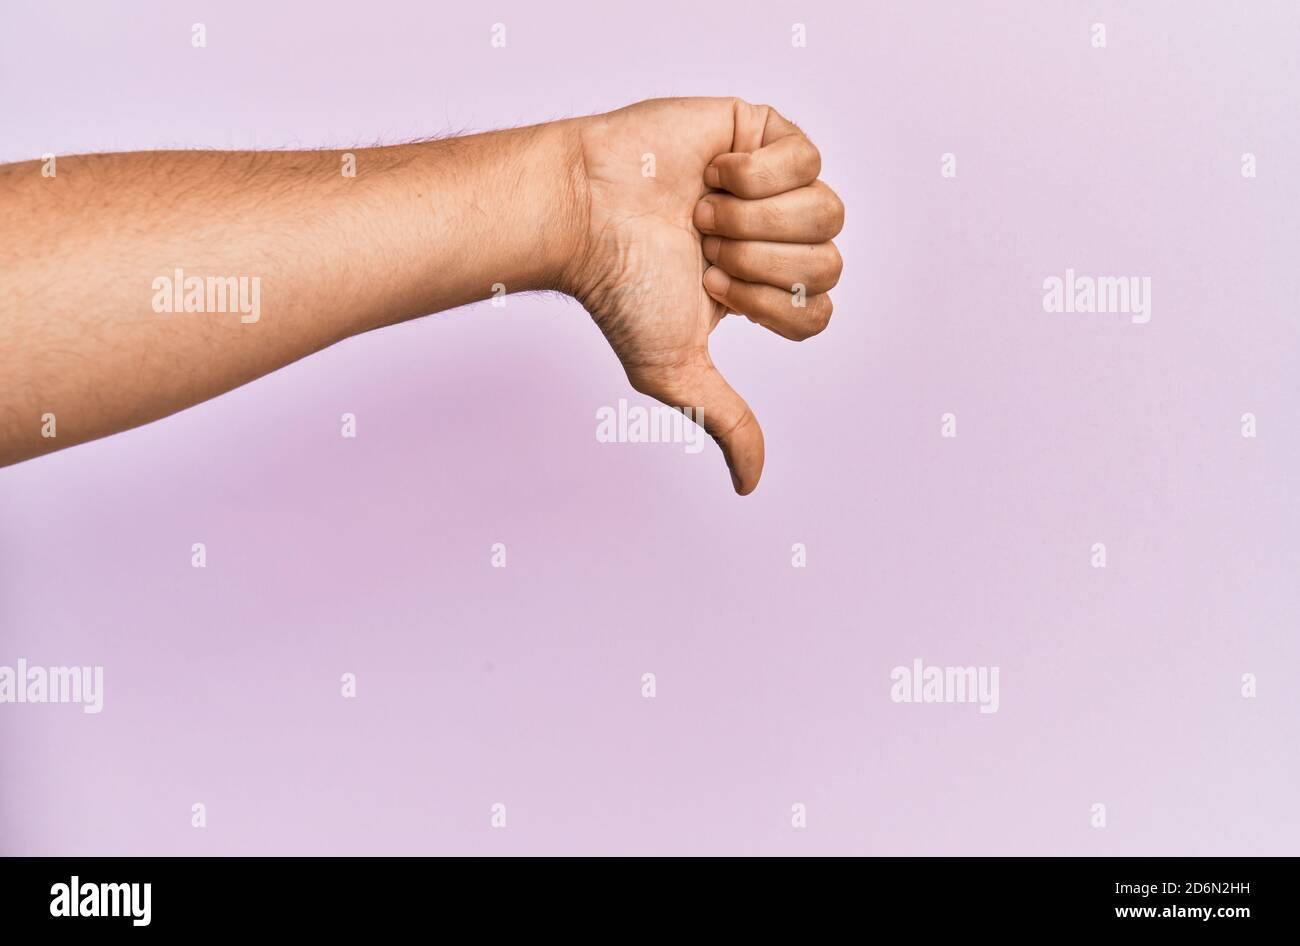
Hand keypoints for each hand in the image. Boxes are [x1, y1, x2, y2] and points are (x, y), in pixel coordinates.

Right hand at [559, 97, 844, 494]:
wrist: (587, 211)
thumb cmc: (619, 287)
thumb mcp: (675, 370)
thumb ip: (724, 421)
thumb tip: (750, 485)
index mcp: (761, 289)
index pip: (817, 310)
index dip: (768, 304)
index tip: (709, 287)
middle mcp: (775, 238)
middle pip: (829, 263)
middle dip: (759, 263)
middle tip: (703, 249)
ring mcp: (774, 184)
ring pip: (826, 212)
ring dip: (755, 219)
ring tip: (704, 212)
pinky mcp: (764, 132)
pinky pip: (809, 158)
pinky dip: (756, 173)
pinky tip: (712, 174)